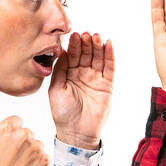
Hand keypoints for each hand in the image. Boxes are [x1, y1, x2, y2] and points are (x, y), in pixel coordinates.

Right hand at [0, 116, 48, 165]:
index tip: (1, 148)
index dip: (8, 135)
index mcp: (8, 127)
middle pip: (27, 132)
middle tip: (6, 159)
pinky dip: (37, 164)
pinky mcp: (45, 161)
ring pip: (37, 144)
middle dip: (19, 143)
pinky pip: (45, 156)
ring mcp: (37, 148)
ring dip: (29, 153)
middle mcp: (25, 134)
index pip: (16, 122)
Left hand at [50, 31, 113, 150]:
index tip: (74, 35)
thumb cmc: (63, 113)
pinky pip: (110, 68)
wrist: (76, 132)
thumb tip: (64, 52)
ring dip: (98, 46)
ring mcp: (96, 79)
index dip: (74, 45)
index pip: (74, 55)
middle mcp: (83, 75)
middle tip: (86, 34)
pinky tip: (108, 44)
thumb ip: (60, 70)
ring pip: (98, 58)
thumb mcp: (56, 89)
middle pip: (87, 54)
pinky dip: (110, 56)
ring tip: (96, 36)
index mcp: (69, 74)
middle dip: (86, 43)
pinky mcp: (107, 85)